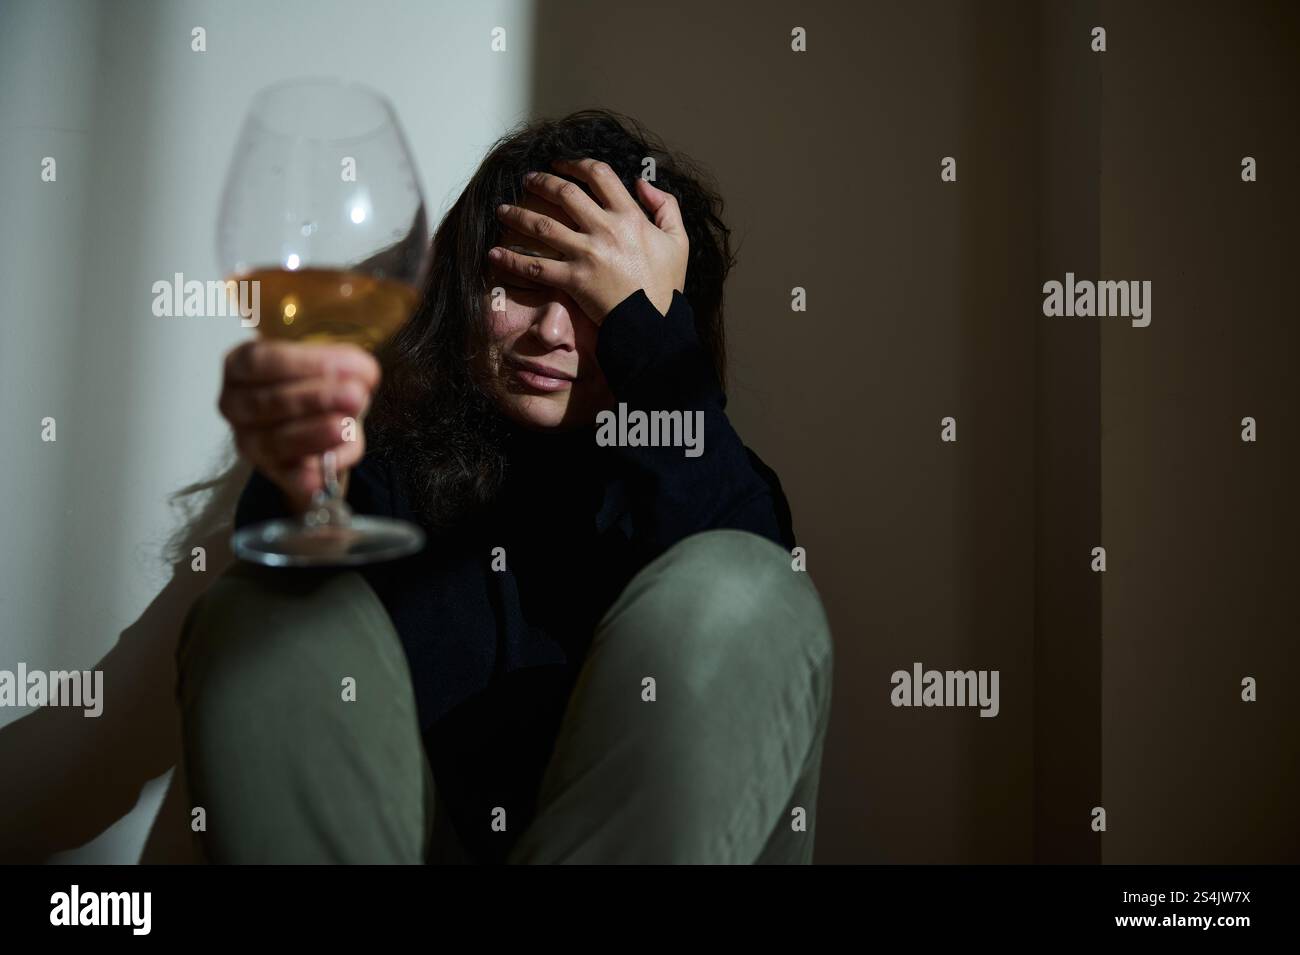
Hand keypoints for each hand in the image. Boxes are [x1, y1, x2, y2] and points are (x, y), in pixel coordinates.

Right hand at [218, 340, 379, 512]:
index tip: (350, 364)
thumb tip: (364, 373)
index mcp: (240, 366)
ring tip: (346, 428)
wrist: (322, 425)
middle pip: (268, 402)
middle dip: (316, 399)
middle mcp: (235, 404)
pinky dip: (307, 477)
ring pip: (275, 441)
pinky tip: (324, 474)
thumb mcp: (328, 364)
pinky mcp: (271, 472)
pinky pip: (288, 476)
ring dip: (315, 434)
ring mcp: (249, 441)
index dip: (306, 364)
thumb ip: (341, 365)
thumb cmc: (317, 384)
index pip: (261, 362)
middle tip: (355, 395)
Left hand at [488, 157, 688, 321]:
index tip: (561, 164)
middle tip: (528, 180)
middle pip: (565, 193)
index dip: (576, 163)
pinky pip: (535, 267)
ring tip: (502, 210)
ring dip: (518, 214)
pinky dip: (511, 259)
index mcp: (630, 216)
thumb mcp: (678, 241)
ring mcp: (586, 254)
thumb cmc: (665, 285)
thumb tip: (642, 183)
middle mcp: (605, 229)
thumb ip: (666, 206)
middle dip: (541, 181)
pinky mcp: (572, 280)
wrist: (654, 324)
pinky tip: (494, 253)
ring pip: (543, 225)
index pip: (598, 175)